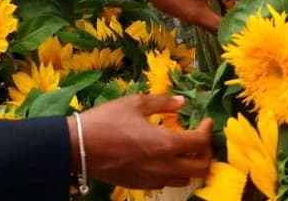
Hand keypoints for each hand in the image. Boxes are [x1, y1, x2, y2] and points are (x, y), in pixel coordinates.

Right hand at [68, 95, 212, 189]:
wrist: (79, 146)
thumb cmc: (106, 120)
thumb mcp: (134, 103)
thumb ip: (162, 102)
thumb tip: (182, 101)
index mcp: (166, 143)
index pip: (200, 142)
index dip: (208, 130)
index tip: (205, 121)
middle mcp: (165, 165)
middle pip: (201, 167)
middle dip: (206, 152)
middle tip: (199, 139)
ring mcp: (153, 178)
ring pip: (186, 179)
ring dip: (190, 165)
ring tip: (183, 150)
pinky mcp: (141, 185)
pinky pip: (166, 183)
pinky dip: (172, 172)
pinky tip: (163, 159)